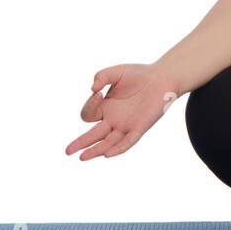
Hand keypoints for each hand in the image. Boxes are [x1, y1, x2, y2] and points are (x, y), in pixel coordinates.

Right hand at [64, 63, 181, 159]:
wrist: (162, 77)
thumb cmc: (139, 74)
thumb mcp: (116, 72)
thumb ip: (101, 76)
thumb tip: (93, 89)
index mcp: (104, 107)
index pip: (88, 114)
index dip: (90, 105)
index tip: (99, 92)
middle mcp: (113, 119)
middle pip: (93, 135)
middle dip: (80, 143)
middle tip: (67, 151)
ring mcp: (125, 125)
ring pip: (108, 142)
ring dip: (96, 150)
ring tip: (82, 157)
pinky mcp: (139, 128)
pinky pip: (127, 141)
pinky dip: (118, 148)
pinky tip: (108, 154)